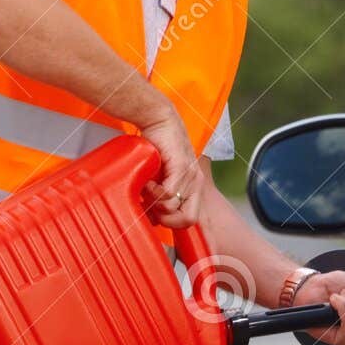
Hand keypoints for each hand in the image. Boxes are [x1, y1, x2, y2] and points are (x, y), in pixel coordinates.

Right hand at [138, 109, 200, 228]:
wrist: (158, 120)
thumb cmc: (158, 147)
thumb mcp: (162, 176)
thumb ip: (161, 195)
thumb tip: (151, 218)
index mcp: (194, 187)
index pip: (191, 219)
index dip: (172, 224)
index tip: (157, 217)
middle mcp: (196, 182)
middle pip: (187, 220)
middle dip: (165, 219)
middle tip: (151, 206)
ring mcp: (190, 175)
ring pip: (172, 207)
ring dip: (154, 201)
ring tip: (147, 187)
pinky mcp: (181, 167)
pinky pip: (168, 193)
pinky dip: (153, 191)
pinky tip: (148, 180)